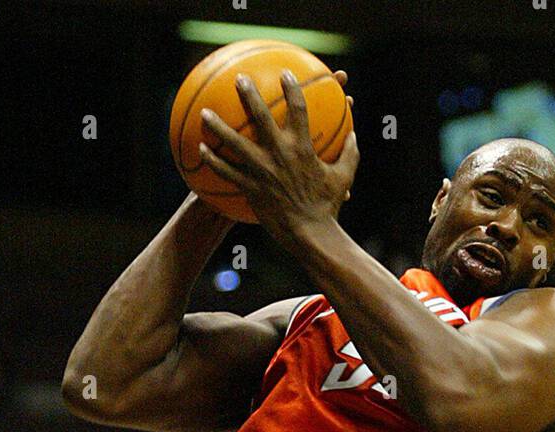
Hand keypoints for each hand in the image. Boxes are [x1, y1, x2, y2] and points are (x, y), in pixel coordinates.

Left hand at [198, 69, 358, 242]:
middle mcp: (280, 154)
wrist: (311, 235)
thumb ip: (350, 153)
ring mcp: (262, 171)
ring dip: (218, 126)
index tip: (285, 74)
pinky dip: (213, 161)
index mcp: (303, 147)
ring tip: (204, 113)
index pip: (298, 108)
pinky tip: (200, 150)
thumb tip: (354, 135)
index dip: (291, 88)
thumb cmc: (329, 207)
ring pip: (234, 143)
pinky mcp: (251, 188)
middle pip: (260, 116)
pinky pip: (227, 172)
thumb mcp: (344, 178)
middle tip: (239, 79)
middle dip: (249, 94)